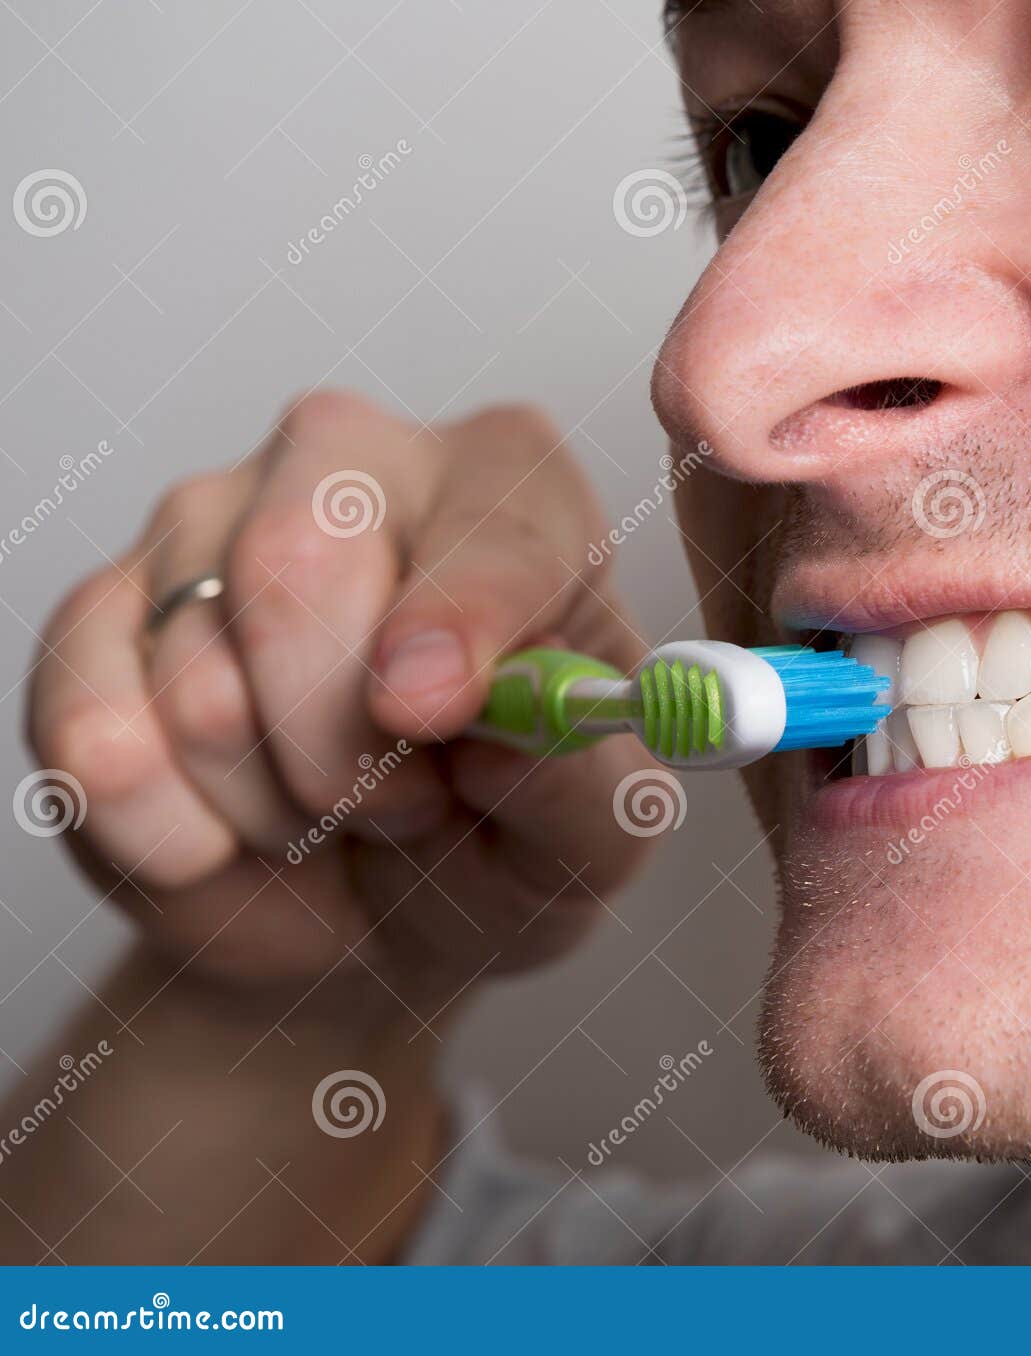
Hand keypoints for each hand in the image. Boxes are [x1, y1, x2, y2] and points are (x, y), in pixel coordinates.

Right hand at [28, 392, 658, 1009]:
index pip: (495, 521)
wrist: (377, 904)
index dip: (460, 616)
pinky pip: (94, 740)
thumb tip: (513, 736)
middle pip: (297, 564)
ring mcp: (209, 522)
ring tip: (333, 816)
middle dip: (347, 748)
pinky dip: (173, 838)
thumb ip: (582, 791)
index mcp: (516, 491)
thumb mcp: (587, 841)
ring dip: (275, 811)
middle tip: (407, 809)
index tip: (429, 707)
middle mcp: (354, 466)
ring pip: (198, 679)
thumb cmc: (502, 836)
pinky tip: (231, 839)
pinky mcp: (100, 616)